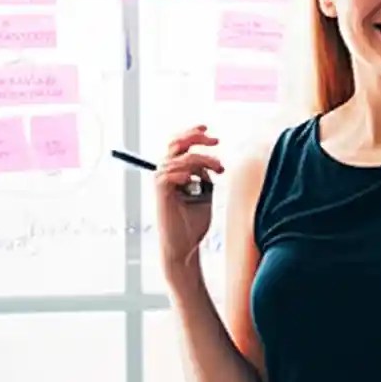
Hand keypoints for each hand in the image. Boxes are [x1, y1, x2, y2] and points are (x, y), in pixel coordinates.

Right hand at [154, 125, 224, 281]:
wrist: (185, 246)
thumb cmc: (194, 223)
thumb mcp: (206, 194)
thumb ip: (205, 176)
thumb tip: (211, 162)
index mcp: (175, 172)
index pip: (180, 145)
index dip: (194, 135)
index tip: (212, 135)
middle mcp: (165, 173)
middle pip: (176, 144)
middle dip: (196, 138)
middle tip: (216, 140)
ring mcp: (162, 182)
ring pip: (181, 159)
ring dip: (204, 161)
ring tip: (219, 170)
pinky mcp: (161, 193)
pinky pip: (170, 174)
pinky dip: (184, 173)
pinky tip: (195, 179)